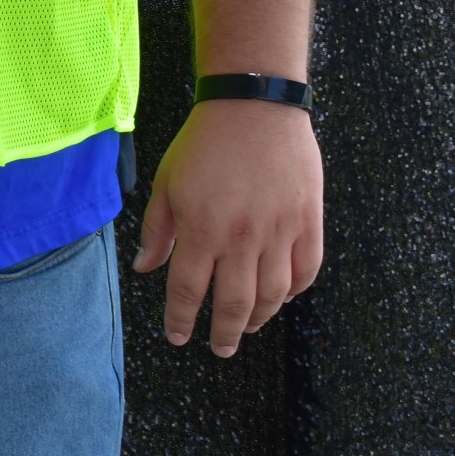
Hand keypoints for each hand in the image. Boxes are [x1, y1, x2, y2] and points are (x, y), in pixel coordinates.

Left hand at [133, 98, 323, 356]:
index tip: (179, 337)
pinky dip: (295, 291)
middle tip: (220, 348)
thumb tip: (145, 269)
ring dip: (260, 318)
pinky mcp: (309, 221)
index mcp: (201, 229)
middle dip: (225, 334)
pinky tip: (282, 297)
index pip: (189, 290)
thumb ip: (158, 230)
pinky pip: (307, 270)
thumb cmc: (204, 143)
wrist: (254, 106)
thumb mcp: (167, 182)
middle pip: (235, 304)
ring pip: (274, 294)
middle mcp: (242, 237)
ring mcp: (280, 231)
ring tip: (248, 328)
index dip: (182, 319)